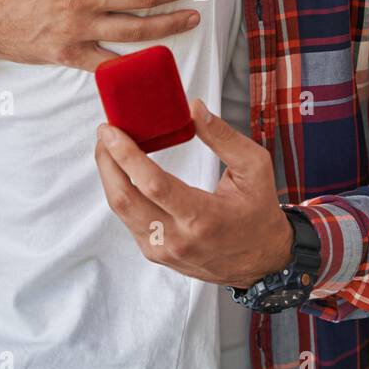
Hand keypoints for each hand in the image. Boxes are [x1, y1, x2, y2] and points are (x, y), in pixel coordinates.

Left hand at [94, 98, 292, 285]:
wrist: (263, 260)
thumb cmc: (259, 211)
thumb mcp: (254, 167)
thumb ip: (223, 137)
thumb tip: (194, 108)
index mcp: (204, 217)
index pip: (153, 185)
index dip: (126, 155)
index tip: (110, 131)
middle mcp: (178, 238)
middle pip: (125, 199)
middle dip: (107, 162)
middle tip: (104, 134)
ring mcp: (163, 250)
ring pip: (121, 211)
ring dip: (109, 176)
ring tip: (109, 148)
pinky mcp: (156, 254)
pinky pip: (129, 220)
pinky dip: (122, 193)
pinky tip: (124, 173)